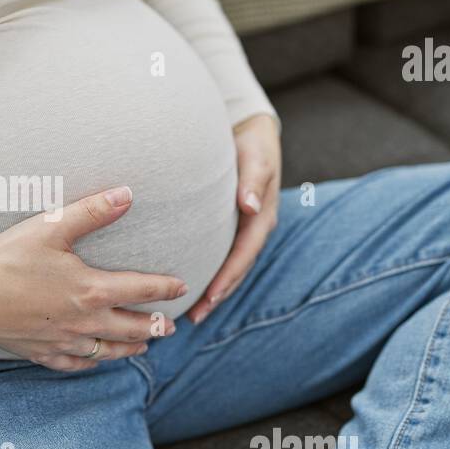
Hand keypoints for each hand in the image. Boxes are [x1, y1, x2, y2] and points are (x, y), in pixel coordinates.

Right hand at [0, 187, 186, 370]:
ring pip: (108, 351)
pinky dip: (92, 363)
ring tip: (144, 346)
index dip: (165, 288)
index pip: (141, 290)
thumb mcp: (51, 227)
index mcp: (91, 290)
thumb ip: (92, 211)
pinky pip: (76, 364)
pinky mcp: (42, 353)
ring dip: (130, 348)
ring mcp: (63, 341)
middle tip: (172, 327)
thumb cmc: (7, 259)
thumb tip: (127, 195)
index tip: (182, 286)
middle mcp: (84, 321)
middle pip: (132, 328)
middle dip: (156, 326)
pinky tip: (96, 360)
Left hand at [188, 113, 280, 323]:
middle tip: (195, 317)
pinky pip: (219, 254)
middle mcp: (253, 228)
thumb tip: (249, 205)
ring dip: (213, 290)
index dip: (228, 277)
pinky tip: (188, 284)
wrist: (251, 131)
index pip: (244, 254)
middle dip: (218, 294)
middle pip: (236, 269)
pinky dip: (208, 271)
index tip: (210, 296)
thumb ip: (253, 180)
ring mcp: (242, 229)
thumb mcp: (257, 158)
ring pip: (228, 266)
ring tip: (191, 313)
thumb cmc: (253, 144)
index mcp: (261, 216)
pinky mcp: (229, 226)